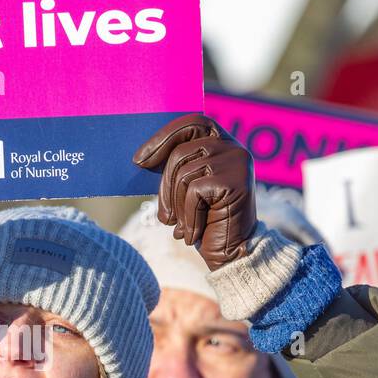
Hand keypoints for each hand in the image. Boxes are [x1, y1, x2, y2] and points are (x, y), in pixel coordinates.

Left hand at [131, 113, 256, 270]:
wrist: (232, 254)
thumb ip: (178, 168)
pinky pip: (193, 192)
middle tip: (162, 215)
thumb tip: (143, 157)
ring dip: (175, 206)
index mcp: (223, 143)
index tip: (139, 160)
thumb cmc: (206, 222)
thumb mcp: (188, 189)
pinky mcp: (236, 181)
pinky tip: (192, 233)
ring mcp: (237, 163)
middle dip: (163, 184)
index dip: (163, 137)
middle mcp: (234, 148)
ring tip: (180, 227)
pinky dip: (188, 216)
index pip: (191, 123)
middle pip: (181, 150)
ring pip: (184, 173)